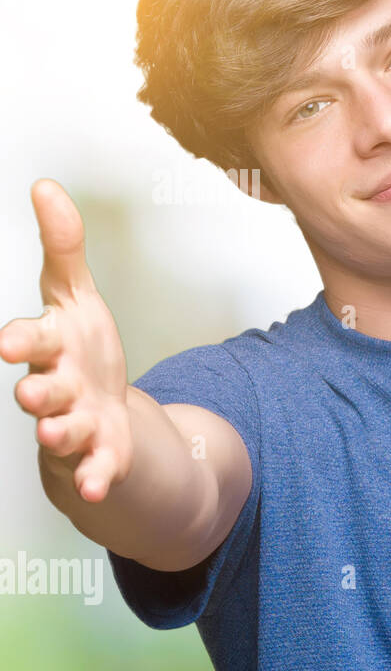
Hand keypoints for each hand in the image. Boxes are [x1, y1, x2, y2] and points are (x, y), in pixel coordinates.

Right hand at [1, 180, 132, 502]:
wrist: (100, 413)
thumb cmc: (80, 349)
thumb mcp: (76, 296)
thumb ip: (62, 247)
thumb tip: (46, 186)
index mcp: (49, 348)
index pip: (28, 342)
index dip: (20, 341)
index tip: (9, 343)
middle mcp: (55, 389)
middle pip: (40, 390)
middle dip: (35, 392)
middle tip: (32, 394)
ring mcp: (75, 425)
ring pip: (62, 430)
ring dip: (59, 432)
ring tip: (54, 433)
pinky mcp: (100, 454)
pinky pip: (96, 468)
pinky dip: (96, 476)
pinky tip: (101, 485)